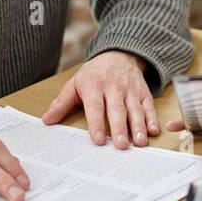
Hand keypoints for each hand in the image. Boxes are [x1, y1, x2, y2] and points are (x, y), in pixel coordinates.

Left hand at [42, 50, 157, 148]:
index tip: (97, 140)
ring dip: (138, 126)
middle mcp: (114, 87)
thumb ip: (62, 103)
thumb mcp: (75, 84)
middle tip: (121, 146)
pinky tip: (153, 131)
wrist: (119, 55)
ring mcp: (130, 90)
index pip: (95, 107)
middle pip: (117, 110)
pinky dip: (152, 118)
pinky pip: (148, 105)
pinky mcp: (143, 92)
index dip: (96, 124)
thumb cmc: (94, 74)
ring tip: (139, 142)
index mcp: (94, 85)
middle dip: (119, 128)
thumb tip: (47, 120)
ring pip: (135, 109)